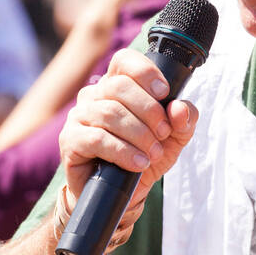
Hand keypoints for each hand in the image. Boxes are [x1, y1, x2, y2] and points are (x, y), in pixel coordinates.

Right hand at [57, 48, 199, 227]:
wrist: (123, 193)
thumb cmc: (145, 156)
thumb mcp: (174, 138)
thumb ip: (184, 120)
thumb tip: (180, 107)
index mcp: (117, 85)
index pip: (124, 61)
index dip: (145, 72)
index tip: (164, 93)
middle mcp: (94, 95)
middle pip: (119, 86)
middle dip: (149, 111)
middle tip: (163, 133)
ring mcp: (79, 116)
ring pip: (109, 113)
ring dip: (138, 134)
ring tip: (152, 153)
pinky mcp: (71, 140)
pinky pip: (96, 139)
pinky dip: (123, 151)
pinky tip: (138, 163)